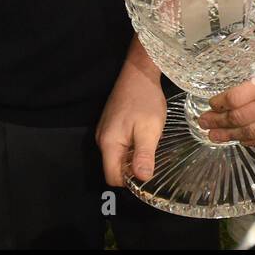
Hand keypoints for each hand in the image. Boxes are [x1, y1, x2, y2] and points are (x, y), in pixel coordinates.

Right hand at [96, 55, 165, 184]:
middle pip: (114, 168)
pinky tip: (143, 135)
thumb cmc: (145, 100)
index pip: (112, 178)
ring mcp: (105, 131)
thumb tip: (142, 180)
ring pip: (117, 157)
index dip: (129, 182)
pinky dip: (131, 146)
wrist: (139, 73)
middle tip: (152, 157)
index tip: (147, 174)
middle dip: (132, 169)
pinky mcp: (110, 125)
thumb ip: (144, 155)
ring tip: (149, 144)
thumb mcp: (149, 129)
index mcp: (109, 144)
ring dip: (132, 157)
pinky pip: (119, 145)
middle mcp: (102, 140)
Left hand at [197, 49, 254, 145]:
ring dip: (231, 136)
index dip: (218, 103)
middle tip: (203, 125)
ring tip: (215, 138)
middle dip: (217, 123)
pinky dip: (254, 142)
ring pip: (251, 133)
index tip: (209, 105)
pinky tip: (244, 142)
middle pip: (238, 118)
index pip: (234, 98)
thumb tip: (251, 73)